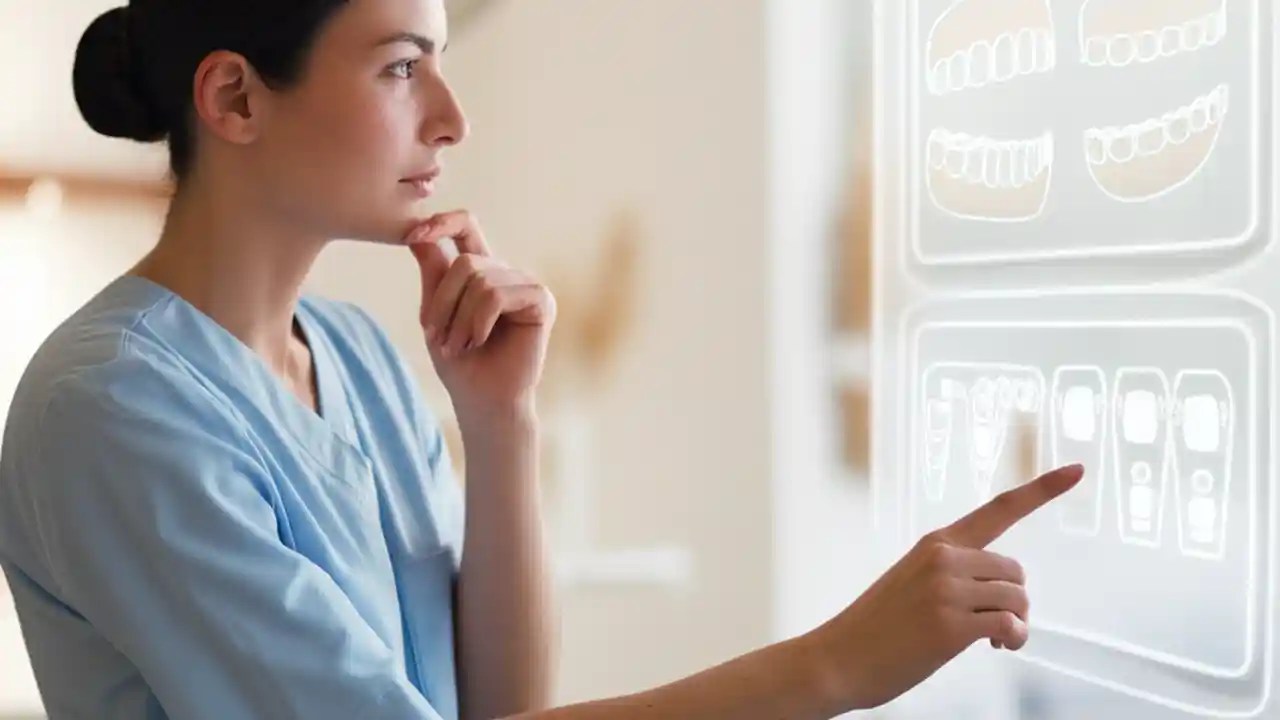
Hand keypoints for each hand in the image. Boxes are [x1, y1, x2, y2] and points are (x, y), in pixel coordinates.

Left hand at [405, 211, 555, 424]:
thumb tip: (414, 232)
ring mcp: (526, 286)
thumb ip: (433, 272)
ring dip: (459, 319)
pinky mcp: (541, 301)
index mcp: (482, 271)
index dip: (440, 222)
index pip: (465, 226)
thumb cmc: (460, 363)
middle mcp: (507, 273)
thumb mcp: (435, 313)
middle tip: (438, 338)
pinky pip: (498, 296)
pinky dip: (479, 322)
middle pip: (466, 261)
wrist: (482, 401)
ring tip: (459, 347)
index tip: (412, 235)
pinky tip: (479, 342)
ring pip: (481, 279)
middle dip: (444, 301)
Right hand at [811, 463, 1084, 711]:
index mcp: (935, 542)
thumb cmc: (876, 627)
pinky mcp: (951, 626)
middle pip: (1016, 571)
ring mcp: (946, 590)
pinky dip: (1012, 640)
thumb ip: (953, 575)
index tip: (1078, 469)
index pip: (999, 508)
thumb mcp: (911, 582)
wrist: (836, 658)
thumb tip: (1003, 596)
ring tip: (992, 641)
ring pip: (1017, 598)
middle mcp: (944, 558)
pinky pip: (1010, 626)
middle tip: (994, 627)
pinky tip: (995, 648)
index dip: (1043, 489)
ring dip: (1015, 624)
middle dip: (1013, 601)